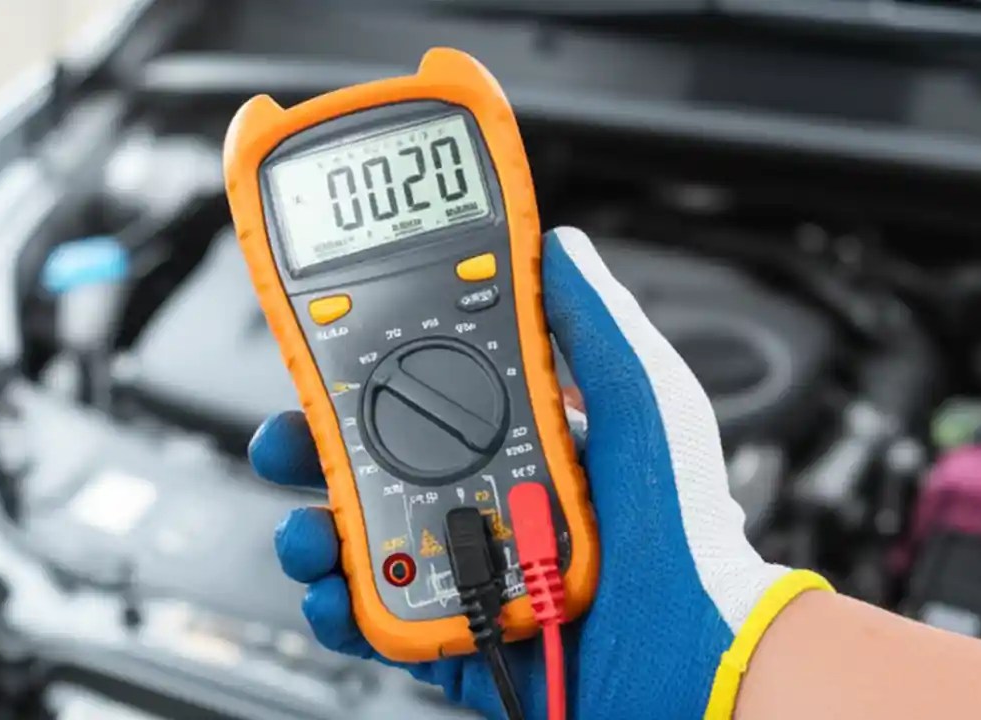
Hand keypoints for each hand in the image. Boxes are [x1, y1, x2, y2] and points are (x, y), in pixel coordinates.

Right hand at [249, 227, 830, 718]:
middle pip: (375, 466)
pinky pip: (380, 618)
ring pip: (365, 540)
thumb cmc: (686, 528)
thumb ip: (595, 324)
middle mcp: (492, 498)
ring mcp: (471, 567)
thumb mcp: (646, 400)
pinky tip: (338, 594)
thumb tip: (557, 246)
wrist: (694, 651)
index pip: (430, 391)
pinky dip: (343, 608)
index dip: (369, 373)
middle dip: (316, 451)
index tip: (324, 356)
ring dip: (316, 531)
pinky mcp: (458, 633)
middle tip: (286, 442)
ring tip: (309, 532)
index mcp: (527, 439)